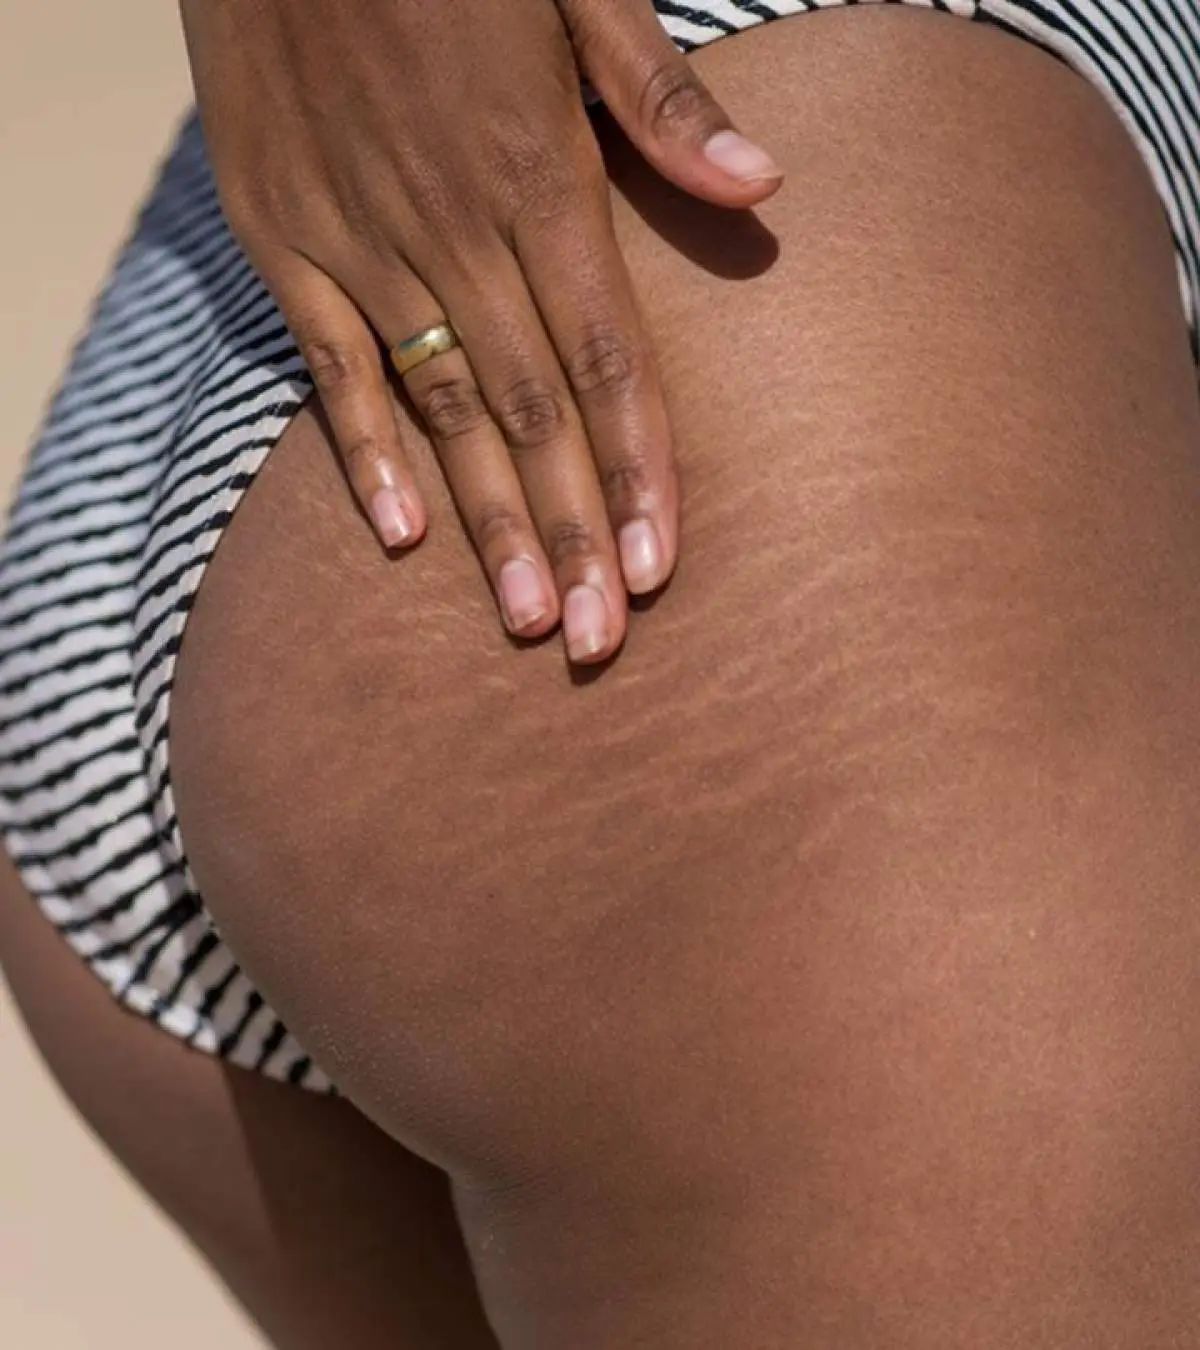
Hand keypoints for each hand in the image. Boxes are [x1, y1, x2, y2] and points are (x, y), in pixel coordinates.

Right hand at [180, 0, 781, 662]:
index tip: (657, 567)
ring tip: (530, 623)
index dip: (637, 467)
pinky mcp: (278, 232)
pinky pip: (330, 365)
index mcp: (535, 173)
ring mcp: (357, 238)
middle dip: (573, 531)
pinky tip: (402, 539)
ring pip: (441, 408)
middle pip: (533, 409)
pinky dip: (361, 452)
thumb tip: (760, 188)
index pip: (607, 355)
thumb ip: (660, 98)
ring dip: (488, 521)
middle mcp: (450, 227)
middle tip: (605, 644)